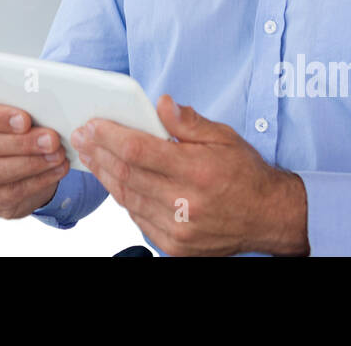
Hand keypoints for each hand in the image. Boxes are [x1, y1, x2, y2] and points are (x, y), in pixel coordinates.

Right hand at [0, 97, 69, 218]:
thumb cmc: (13, 130)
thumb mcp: (12, 110)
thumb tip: (32, 87)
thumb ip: (14, 97)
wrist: (16, 167)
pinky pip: (11, 192)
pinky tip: (56, 170)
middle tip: (52, 139)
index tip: (25, 119)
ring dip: (32, 163)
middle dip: (23, 142)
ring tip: (57, 155)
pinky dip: (38, 180)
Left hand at [72, 94, 308, 255]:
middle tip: (82, 137)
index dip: (109, 136)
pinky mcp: (176, 246)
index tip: (92, 125)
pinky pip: (138, 219)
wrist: (268, 216)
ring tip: (92, 156)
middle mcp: (186, 203)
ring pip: (128, 199)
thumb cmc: (245, 173)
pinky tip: (116, 181)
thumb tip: (161, 103)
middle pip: (127, 175)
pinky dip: (124, 198)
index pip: (138, 150)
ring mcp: (179, 229)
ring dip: (105, 175)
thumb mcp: (224, 137)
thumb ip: (188, 122)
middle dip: (99, 153)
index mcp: (197, 170)